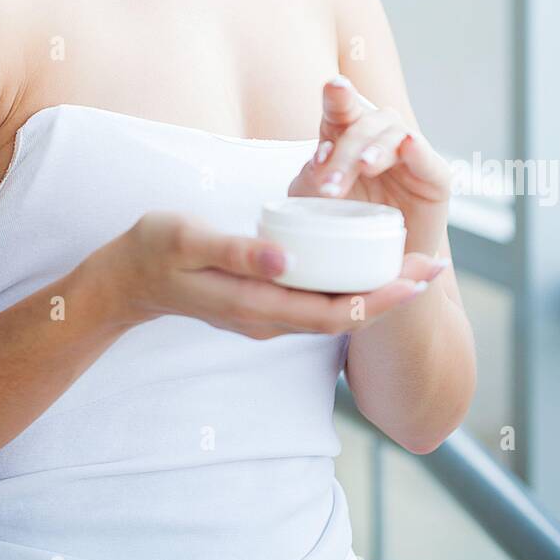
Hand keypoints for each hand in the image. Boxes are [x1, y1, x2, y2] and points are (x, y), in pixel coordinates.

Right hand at [104, 212, 444, 338]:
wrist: (123, 280)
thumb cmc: (154, 251)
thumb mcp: (189, 240)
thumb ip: (238, 251)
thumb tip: (289, 260)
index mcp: (257, 305)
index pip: (335, 311)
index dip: (383, 297)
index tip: (422, 276)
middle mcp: (268, 319)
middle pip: (344, 314)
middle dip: (393, 294)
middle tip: (436, 265)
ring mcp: (265, 316)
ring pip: (332, 310)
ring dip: (373, 290)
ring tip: (411, 263)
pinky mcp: (263, 303)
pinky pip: (315, 301)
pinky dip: (345, 284)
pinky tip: (361, 260)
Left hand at [288, 76, 451, 235]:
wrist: (374, 265)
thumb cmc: (340, 224)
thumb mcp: (312, 202)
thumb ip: (311, 177)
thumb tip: (322, 155)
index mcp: (344, 134)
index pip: (340, 109)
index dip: (338, 96)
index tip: (334, 87)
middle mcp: (377, 137)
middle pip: (364, 126)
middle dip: (345, 150)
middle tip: (330, 185)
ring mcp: (408, 155)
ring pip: (394, 135)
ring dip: (376, 150)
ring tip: (363, 166)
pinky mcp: (434, 178)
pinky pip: (428, 158)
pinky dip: (418, 151)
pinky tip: (407, 146)